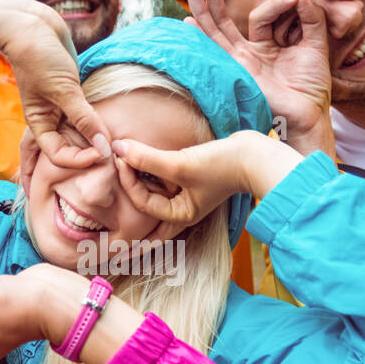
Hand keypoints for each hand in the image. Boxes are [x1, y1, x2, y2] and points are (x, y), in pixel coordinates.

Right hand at [0, 0, 111, 170]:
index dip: (79, 159)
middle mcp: (51, 120)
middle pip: (71, 149)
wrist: (35, 26)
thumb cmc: (40, 57)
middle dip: (90, 156)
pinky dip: (99, 122)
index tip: (101, 154)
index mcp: (40, 124)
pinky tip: (113, 126)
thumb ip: (84, 118)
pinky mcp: (74, 95)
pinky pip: (88, 116)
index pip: (58, 155)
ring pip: (82, 133)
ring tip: (118, 146)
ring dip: (97, 140)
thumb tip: (103, 146)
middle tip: (115, 157)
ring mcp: (63, 108)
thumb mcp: (64, 90)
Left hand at [109, 130, 279, 236]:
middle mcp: (181, 208)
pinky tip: (139, 160)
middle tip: (109, 176)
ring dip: (138, 179)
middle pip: (145, 205)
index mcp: (180, 215)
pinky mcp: (190, 175)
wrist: (254, 154)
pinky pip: (163, 176)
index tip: (120, 156)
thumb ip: (147, 158)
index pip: (142, 202)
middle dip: (127, 194)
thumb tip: (118, 148)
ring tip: (119, 167)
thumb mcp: (180, 164)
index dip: (128, 180)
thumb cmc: (221, 166)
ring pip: (153, 190)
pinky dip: (150, 169)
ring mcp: (186, 192)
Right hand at [186, 0, 330, 149]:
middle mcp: (250, 51)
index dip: (279, 2)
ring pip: (216, 29)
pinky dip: (203, 33)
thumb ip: (310, 17)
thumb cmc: (313, 85)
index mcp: (268, 45)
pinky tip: (188, 22)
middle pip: (227, 18)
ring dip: (204, 8)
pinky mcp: (236, 70)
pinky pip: (216, 48)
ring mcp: (240, 61)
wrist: (308, 113)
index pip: (264, 14)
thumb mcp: (316, 43)